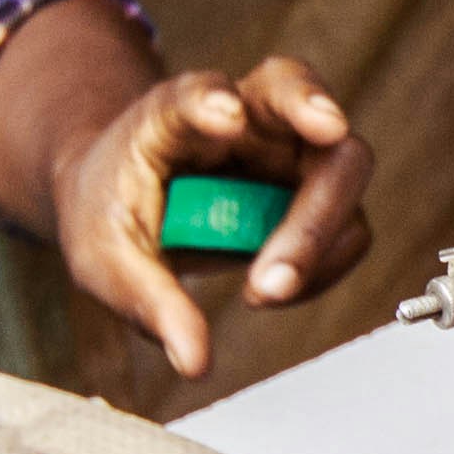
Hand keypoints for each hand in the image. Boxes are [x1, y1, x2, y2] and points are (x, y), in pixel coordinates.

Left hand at [53, 56, 376, 376]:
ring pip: (344, 159)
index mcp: (172, 114)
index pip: (196, 91)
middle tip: (287, 245)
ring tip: (263, 290)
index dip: (212, 100)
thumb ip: (147, 300)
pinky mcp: (316, 187)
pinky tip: (276, 289)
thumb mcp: (105, 258)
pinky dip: (324, 264)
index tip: (225, 117)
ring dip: (319, 234)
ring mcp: (288, 146)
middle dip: (309, 159)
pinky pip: (347, 222)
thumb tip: (194, 362)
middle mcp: (242, 113)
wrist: (123, 199)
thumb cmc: (112, 211)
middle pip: (296, 92)